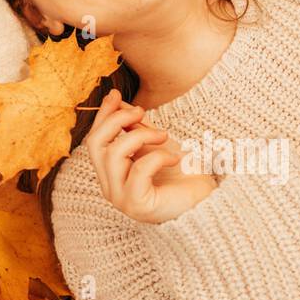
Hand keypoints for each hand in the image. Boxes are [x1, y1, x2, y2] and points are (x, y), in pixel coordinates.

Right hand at [84, 89, 217, 223]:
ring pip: (113, 155)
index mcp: (110, 172)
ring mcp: (120, 197)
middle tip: (141, 111)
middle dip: (116, 120)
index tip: (116, 94)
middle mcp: (109, 185)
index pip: (95, 139)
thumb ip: (134, 126)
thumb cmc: (180, 174)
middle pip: (95, 144)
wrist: (204, 200)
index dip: (103, 115)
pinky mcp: (137, 205)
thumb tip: (117, 101)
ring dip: (140, 136)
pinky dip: (158, 157)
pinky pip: (139, 170)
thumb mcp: (153, 142)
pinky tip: (174, 158)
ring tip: (163, 135)